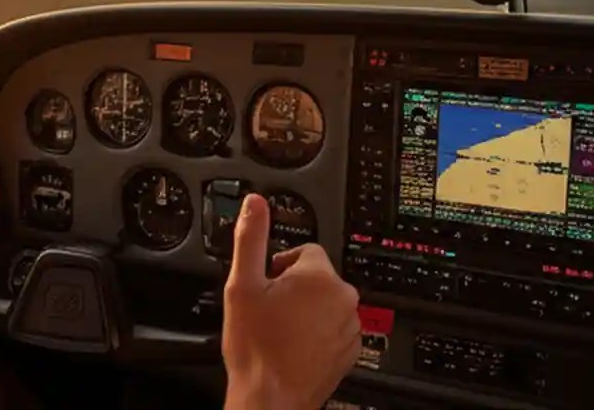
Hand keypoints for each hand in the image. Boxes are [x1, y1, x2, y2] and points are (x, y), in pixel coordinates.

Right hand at [222, 194, 360, 409]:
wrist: (271, 399)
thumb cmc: (257, 348)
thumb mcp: (242, 286)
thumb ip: (250, 238)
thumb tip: (255, 203)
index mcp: (319, 277)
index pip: (305, 251)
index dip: (280, 266)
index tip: (267, 284)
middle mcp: (343, 298)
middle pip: (317, 278)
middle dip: (294, 289)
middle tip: (270, 310)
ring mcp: (350, 326)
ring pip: (326, 304)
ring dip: (306, 311)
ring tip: (281, 330)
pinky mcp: (351, 350)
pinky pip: (334, 329)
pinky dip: (317, 334)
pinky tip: (294, 346)